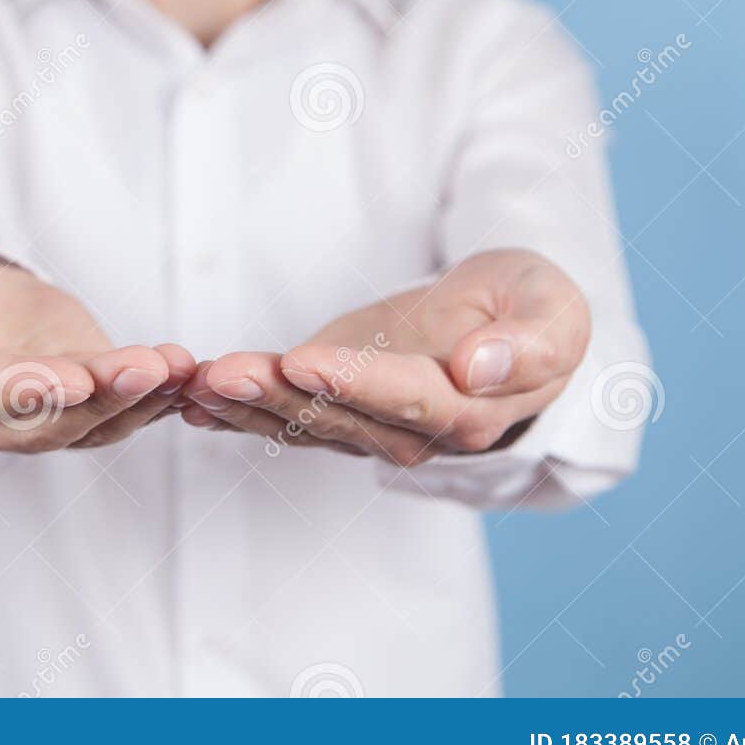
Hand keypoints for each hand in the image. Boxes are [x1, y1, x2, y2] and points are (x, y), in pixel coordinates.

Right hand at [0, 221, 194, 458]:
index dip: (19, 389)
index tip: (66, 377)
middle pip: (43, 419)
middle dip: (100, 395)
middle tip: (147, 367)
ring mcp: (30, 418)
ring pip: (90, 422)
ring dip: (140, 398)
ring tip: (178, 364)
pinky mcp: (74, 398)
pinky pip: (120, 409)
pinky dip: (157, 394)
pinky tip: (188, 370)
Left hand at [180, 249, 589, 465]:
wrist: (508, 321)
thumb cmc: (534, 309)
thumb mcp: (555, 311)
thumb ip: (531, 344)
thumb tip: (480, 369)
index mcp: (470, 410)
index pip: (408, 400)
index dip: (356, 383)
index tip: (306, 361)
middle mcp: (413, 434)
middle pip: (340, 418)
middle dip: (279, 395)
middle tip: (225, 372)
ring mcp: (368, 427)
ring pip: (302, 423)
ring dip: (245, 406)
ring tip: (198, 381)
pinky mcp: (334, 407)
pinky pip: (282, 415)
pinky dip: (234, 411)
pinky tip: (189, 399)